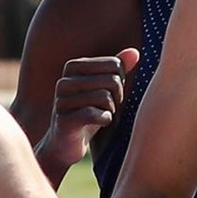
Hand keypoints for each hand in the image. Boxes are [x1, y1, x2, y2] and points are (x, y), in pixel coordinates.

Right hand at [38, 49, 139, 175]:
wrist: (65, 144)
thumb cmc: (88, 112)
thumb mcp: (104, 88)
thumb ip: (117, 70)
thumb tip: (135, 52)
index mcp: (73, 67)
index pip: (114, 64)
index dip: (120, 81)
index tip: (112, 93)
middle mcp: (64, 81)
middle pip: (112, 80)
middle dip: (118, 97)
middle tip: (109, 107)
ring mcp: (61, 100)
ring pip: (105, 97)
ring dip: (111, 110)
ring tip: (103, 114)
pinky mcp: (64, 120)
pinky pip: (96, 114)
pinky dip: (105, 119)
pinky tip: (101, 122)